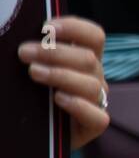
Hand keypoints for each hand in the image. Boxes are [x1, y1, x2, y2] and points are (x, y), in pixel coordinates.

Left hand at [18, 16, 108, 149]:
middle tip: (24, 53)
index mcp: (85, 58)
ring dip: (61, 75)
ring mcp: (97, 101)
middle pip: (88, 59)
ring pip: (91, 85)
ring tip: (34, 73)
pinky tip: (58, 99)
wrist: (31, 129)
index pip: (94, 36)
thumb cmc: (32, 94)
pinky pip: (97, 115)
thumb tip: (21, 36)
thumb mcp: (34, 66)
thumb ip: (35, 52)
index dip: (75, 28)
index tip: (47, 28)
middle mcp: (94, 77)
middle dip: (54, 53)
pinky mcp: (95, 125)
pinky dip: (78, 105)